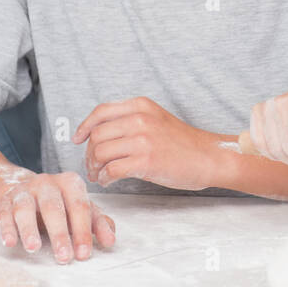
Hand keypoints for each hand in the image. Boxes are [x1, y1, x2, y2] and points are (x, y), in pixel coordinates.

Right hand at [0, 170, 114, 263]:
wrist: (24, 188)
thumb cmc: (59, 202)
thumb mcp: (80, 209)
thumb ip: (97, 223)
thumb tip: (110, 240)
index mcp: (70, 183)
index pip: (79, 207)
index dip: (83, 231)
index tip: (84, 253)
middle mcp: (47, 183)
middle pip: (53, 208)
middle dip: (59, 234)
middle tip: (64, 257)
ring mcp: (24, 190)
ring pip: (26, 208)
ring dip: (29, 229)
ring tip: (34, 248)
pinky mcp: (5, 200)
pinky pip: (4, 213)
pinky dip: (7, 228)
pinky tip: (10, 243)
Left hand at [75, 97, 216, 190]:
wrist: (209, 157)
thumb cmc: (184, 143)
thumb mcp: (157, 119)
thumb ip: (132, 120)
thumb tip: (99, 133)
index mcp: (141, 106)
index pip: (101, 112)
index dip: (85, 127)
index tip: (78, 139)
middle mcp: (140, 119)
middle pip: (97, 135)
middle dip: (89, 154)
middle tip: (92, 166)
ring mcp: (143, 140)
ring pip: (100, 152)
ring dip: (95, 167)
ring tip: (100, 175)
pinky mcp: (146, 161)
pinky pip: (112, 170)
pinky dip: (105, 178)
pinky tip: (109, 181)